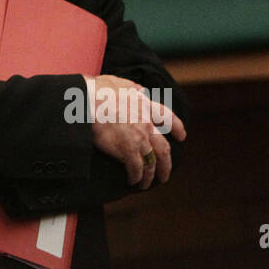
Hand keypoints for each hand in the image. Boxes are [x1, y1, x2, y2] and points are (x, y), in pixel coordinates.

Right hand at [89, 75, 186, 189]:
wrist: (87, 101)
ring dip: (150, 176)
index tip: (182, 136)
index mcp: (145, 105)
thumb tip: (139, 90)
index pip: (168, 117)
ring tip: (146, 184)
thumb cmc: (97, 90)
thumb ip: (132, 88)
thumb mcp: (120, 83)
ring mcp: (139, 137)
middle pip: (164, 148)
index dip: (177, 128)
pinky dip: (136, 177)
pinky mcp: (128, 149)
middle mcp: (147, 123)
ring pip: (152, 162)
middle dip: (166, 164)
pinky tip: (133, 181)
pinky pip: (137, 168)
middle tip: (165, 174)